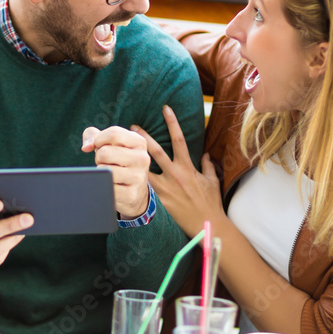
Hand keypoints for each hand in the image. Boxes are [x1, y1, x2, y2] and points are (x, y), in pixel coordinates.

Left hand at [82, 125, 149, 219]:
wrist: (134, 192)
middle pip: (105, 153)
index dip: (99, 140)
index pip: (114, 134)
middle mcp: (142, 159)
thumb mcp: (109, 144)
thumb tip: (86, 147)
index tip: (99, 145)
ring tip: (108, 173)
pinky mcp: (130, 194)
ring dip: (100, 172)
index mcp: (139, 142)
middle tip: (104, 163)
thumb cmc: (116, 162)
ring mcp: (138, 177)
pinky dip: (102, 185)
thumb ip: (92, 136)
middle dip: (98, 158)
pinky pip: (105, 186)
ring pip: (104, 170)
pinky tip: (110, 185)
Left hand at [133, 105, 224, 235]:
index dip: (172, 122)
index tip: (165, 109)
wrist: (206, 224)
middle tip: (132, 126)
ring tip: (120, 150)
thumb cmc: (210, 203)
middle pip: (156, 151)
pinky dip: (133, 181)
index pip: (179, 139)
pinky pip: (143, 188)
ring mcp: (165, 187)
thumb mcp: (212, 181)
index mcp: (187, 167)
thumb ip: (208, 165)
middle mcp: (175, 174)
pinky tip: (121, 176)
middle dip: (144, 137)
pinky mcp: (159, 200)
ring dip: (132, 158)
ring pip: (145, 168)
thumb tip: (206, 154)